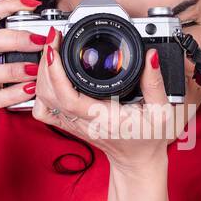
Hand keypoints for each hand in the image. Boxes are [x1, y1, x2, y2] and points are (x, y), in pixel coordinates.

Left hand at [31, 29, 190, 200]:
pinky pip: (44, 109)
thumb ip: (155, 83)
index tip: (56, 48)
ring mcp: (73, 123)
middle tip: (55, 39)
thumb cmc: (149, 138)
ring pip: (43, 100)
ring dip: (42, 74)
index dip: (56, 72)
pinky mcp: (69, 123)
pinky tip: (48, 77)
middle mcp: (82, 121)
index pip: (68, 97)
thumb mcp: (161, 111)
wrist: (137, 160)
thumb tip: (150, 56)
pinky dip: (40, 92)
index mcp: (102, 117)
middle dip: (46, 63)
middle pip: (48, 94)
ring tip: (53, 51)